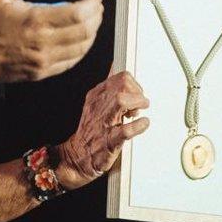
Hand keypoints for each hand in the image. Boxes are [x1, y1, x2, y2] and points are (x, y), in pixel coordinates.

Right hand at [0, 0, 102, 82]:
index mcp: (36, 20)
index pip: (78, 14)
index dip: (92, 6)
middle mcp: (44, 43)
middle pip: (85, 32)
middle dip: (96, 18)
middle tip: (96, 8)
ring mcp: (44, 61)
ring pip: (80, 49)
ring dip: (91, 34)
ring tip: (92, 22)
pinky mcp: (40, 72)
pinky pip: (69, 62)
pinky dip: (80, 50)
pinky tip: (80, 41)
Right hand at [54, 71, 149, 188]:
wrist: (77, 156)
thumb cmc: (91, 130)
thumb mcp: (95, 103)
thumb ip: (107, 86)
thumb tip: (115, 66)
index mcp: (96, 95)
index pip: (121, 77)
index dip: (134, 85)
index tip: (136, 96)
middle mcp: (99, 106)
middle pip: (123, 84)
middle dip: (137, 93)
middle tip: (140, 105)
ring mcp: (104, 123)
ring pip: (121, 101)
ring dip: (137, 104)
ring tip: (139, 112)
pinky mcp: (109, 142)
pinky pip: (126, 131)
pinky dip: (138, 126)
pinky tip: (143, 124)